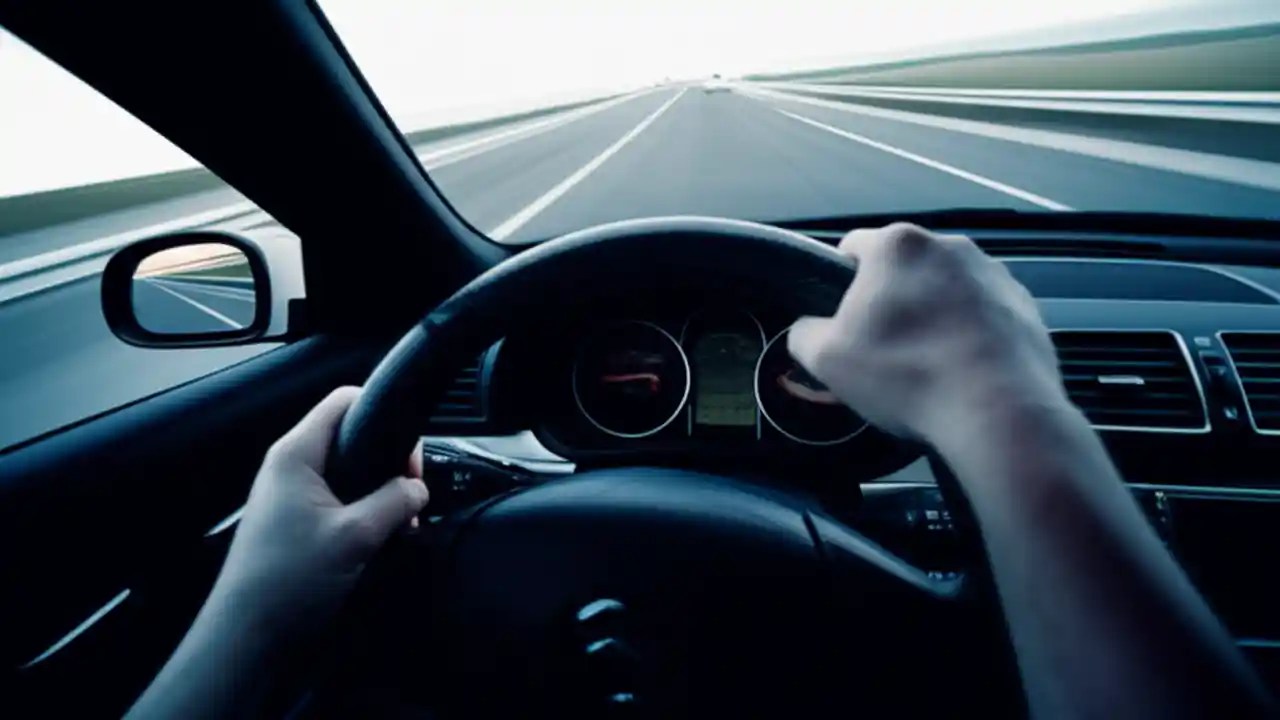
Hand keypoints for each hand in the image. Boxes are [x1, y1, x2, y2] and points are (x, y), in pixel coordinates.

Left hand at [206, 386, 428, 641]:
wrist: (246, 636)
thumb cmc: (289, 580)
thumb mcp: (355, 535)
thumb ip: (395, 502)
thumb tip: (418, 489)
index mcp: (296, 453)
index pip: (345, 400)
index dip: (385, 414)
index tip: (408, 459)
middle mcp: (290, 465)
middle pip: (352, 435)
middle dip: (389, 462)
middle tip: (409, 497)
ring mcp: (290, 494)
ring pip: (349, 471)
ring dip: (380, 493)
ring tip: (398, 524)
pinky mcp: (295, 522)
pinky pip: (339, 499)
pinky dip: (364, 512)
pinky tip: (380, 540)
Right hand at [789, 223, 1068, 447]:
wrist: (999, 411)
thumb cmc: (905, 374)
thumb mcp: (826, 360)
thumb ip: (804, 334)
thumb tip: (808, 330)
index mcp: (897, 244)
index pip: (852, 247)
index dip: (840, 286)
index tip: (844, 324)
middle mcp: (949, 244)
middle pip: (902, 269)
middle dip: (891, 300)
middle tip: (882, 350)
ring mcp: (994, 272)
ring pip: (945, 289)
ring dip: (932, 315)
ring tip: (928, 365)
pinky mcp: (1025, 305)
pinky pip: (983, 313)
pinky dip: (971, 333)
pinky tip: (964, 371)